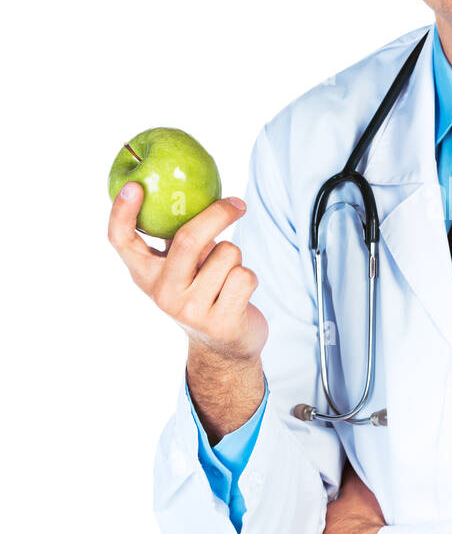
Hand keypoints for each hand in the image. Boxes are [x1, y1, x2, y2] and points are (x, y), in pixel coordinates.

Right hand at [107, 182, 267, 362]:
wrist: (223, 347)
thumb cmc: (202, 292)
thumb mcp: (180, 268)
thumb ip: (177, 239)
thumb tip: (186, 189)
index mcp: (146, 274)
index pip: (121, 240)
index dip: (122, 213)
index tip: (133, 186)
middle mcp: (163, 293)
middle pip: (189, 240)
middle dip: (217, 214)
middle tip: (237, 203)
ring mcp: (190, 310)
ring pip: (227, 254)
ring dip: (235, 256)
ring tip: (225, 276)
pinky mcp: (220, 322)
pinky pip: (244, 276)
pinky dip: (248, 277)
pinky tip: (237, 294)